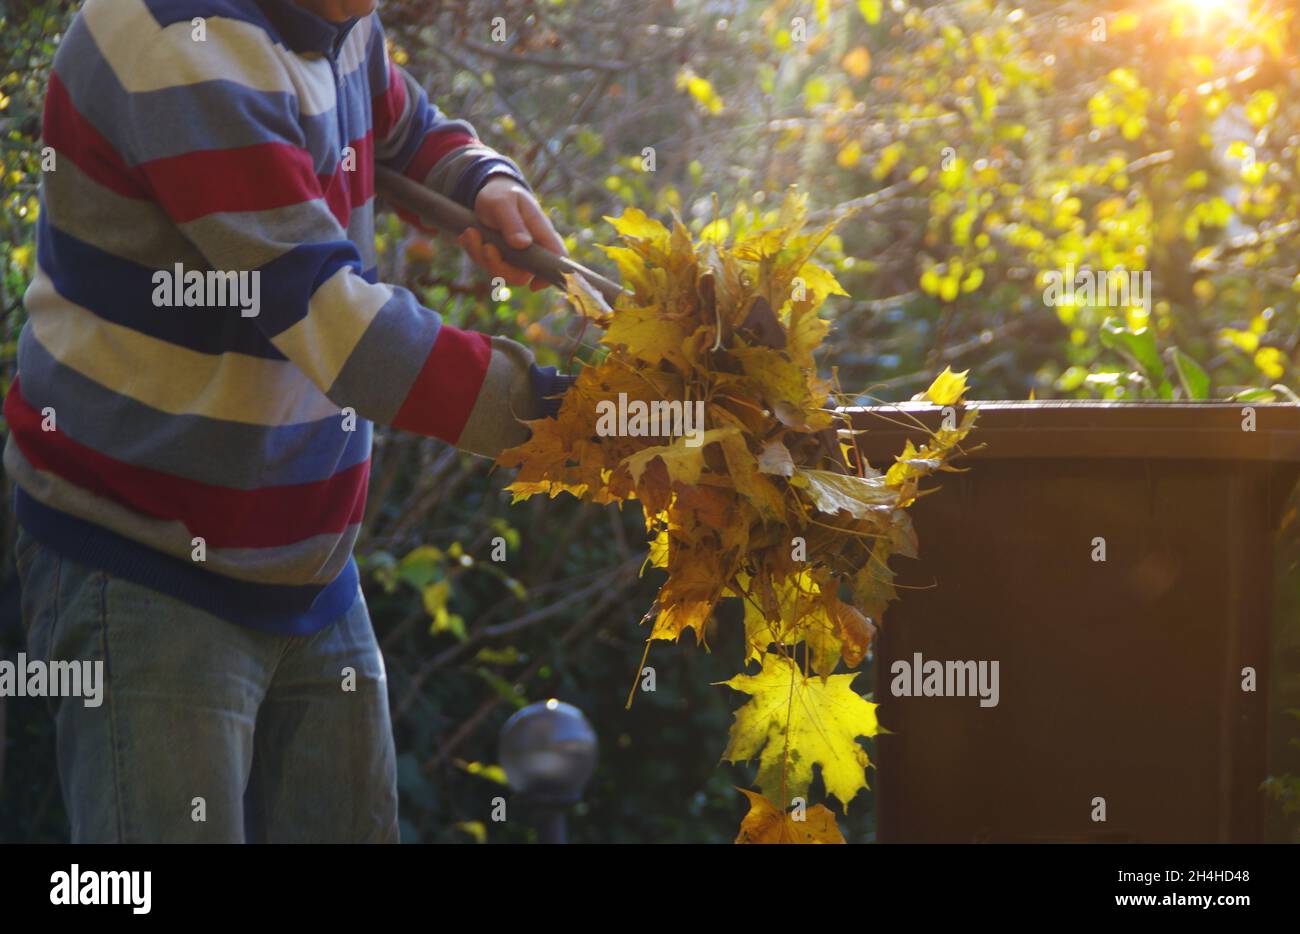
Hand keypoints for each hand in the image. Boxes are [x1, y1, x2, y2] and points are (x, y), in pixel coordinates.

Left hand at [460, 177, 566, 291]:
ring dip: (480, 255)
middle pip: (522, 275)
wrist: (487, 193)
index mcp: (542, 234)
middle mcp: (531, 250)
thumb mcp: (503, 202)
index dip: (550, 276)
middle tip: (486, 246)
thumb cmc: (502, 195)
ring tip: (470, 232)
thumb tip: (523, 244)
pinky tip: (467, 235)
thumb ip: (513, 222)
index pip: (557, 260)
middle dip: (498, 265)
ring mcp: (514, 257)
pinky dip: (474, 251)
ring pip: (500, 272)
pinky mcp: (498, 258)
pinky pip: (485, 265)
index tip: (533, 285)